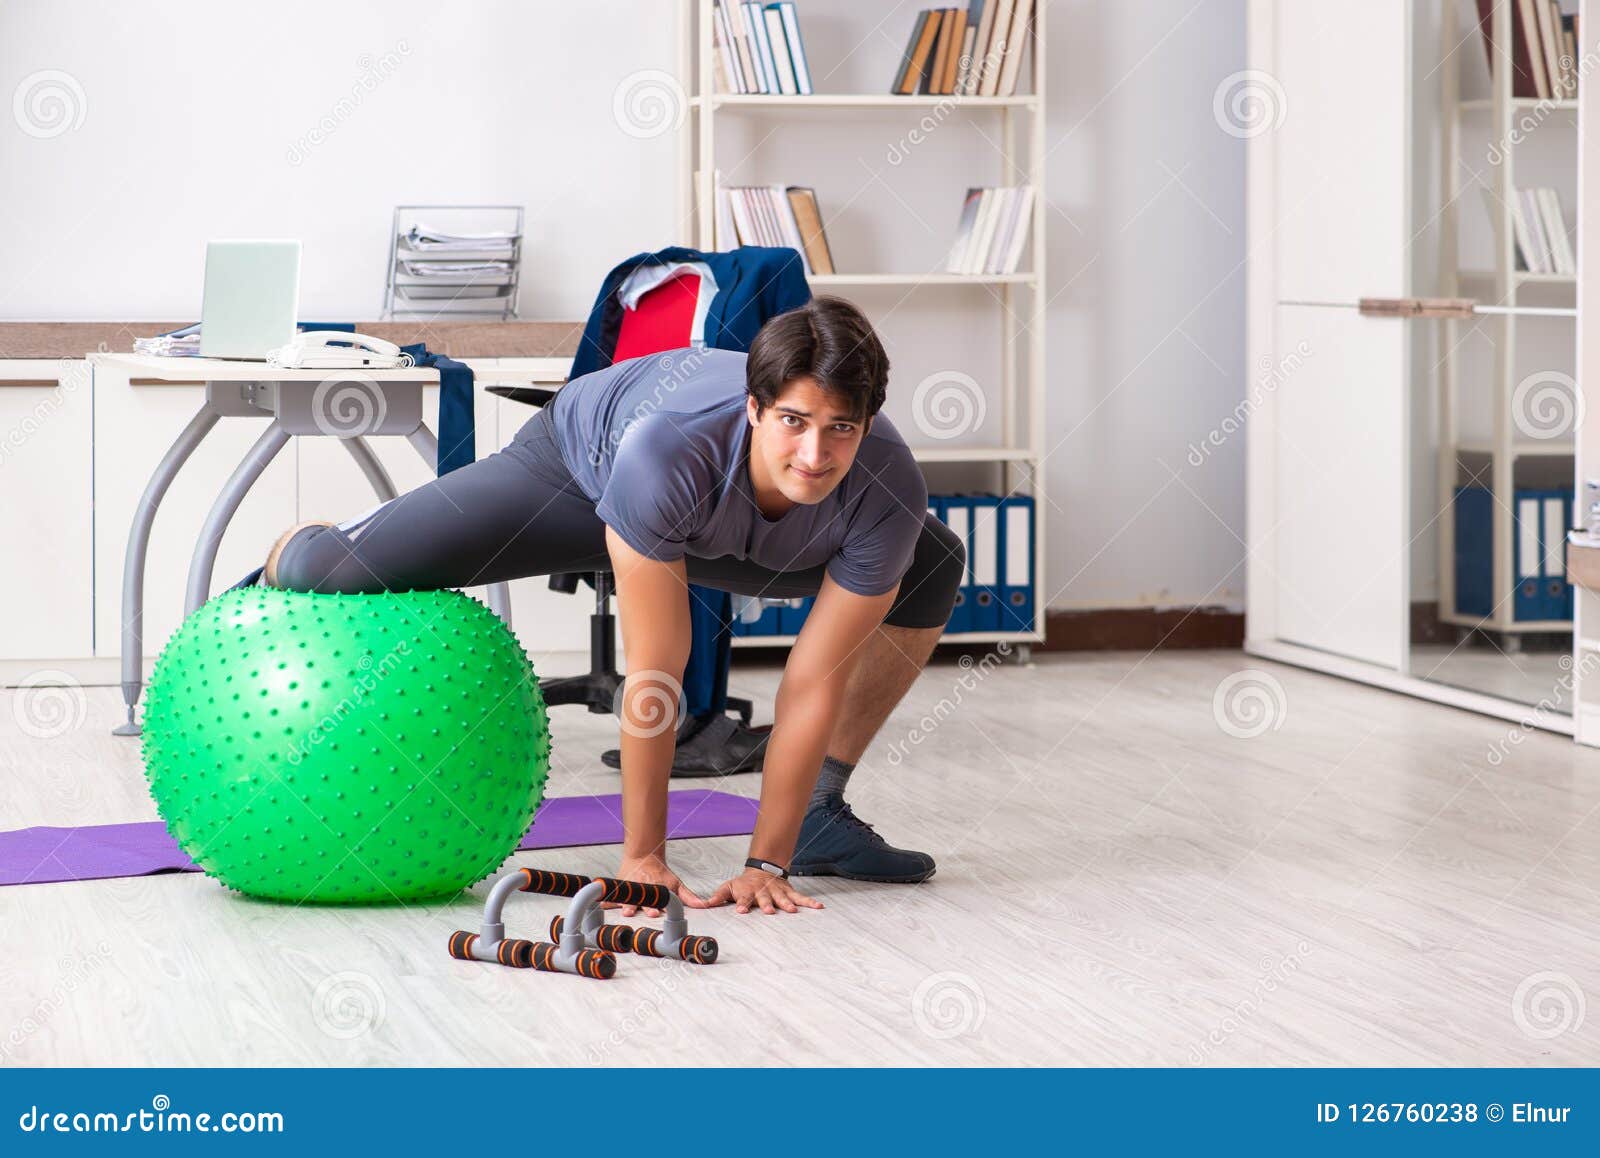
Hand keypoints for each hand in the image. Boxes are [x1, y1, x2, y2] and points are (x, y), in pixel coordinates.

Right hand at [610, 854, 709, 916]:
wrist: (643, 855)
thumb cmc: (661, 873)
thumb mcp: (676, 884)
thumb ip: (689, 897)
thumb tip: (704, 905)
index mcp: (655, 892)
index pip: (655, 902)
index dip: (654, 907)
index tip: (654, 912)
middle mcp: (641, 893)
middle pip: (639, 902)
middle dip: (637, 907)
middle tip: (633, 911)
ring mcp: (629, 891)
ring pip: (625, 899)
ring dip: (623, 905)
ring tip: (621, 909)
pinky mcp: (619, 889)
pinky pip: (609, 896)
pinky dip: (604, 901)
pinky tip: (599, 905)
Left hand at [707, 868, 823, 914]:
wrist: (761, 870)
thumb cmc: (744, 884)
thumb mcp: (728, 887)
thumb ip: (718, 896)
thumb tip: (705, 905)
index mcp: (748, 892)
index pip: (744, 899)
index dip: (743, 904)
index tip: (741, 910)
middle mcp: (764, 892)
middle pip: (765, 899)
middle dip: (767, 905)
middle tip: (769, 911)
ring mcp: (777, 892)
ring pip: (784, 898)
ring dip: (788, 904)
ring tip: (794, 911)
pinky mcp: (789, 892)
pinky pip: (800, 898)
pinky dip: (809, 902)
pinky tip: (818, 907)